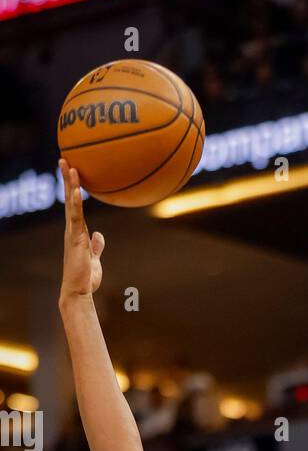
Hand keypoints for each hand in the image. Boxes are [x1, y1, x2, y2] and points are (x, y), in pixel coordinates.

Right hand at [59, 159, 103, 299]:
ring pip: (71, 204)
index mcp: (77, 232)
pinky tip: (76, 190)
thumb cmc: (85, 278)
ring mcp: (73, 233)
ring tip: (69, 166)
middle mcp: (72, 229)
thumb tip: (99, 235)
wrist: (79, 291)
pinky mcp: (76, 239)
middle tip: (64, 159)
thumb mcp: (94, 258)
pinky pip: (75, 218)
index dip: (72, 188)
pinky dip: (76, 203)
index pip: (74, 205)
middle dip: (67, 179)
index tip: (72, 172)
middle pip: (69, 199)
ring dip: (70, 185)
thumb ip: (96, 246)